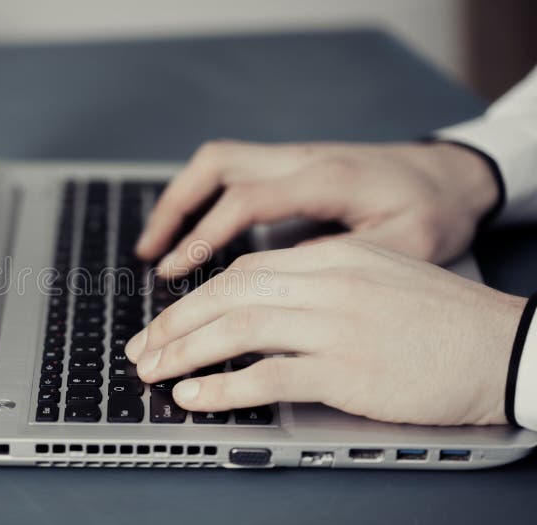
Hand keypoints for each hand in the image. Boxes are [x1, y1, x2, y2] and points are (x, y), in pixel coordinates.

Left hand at [125, 240, 524, 425]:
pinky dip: (223, 386)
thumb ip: (318, 281)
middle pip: (228, 296)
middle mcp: (328, 283)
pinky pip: (268, 375)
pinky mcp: (347, 371)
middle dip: (173, 324)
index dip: (194, 298)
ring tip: (153, 371)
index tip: (167, 321)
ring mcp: (336, 325)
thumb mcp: (376, 276)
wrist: (505, 344)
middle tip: (141, 349)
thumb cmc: (441, 318)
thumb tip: (260, 303)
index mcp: (332, 258)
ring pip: (238, 329)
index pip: (242, 271)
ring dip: (185, 352)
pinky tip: (196, 395)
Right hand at [135, 141, 498, 273]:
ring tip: (155, 244)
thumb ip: (342, 261)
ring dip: (180, 199)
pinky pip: (233, 173)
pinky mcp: (292, 167)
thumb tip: (280, 290)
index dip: (203, 236)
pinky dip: (203, 199)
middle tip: (148, 254)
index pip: (245, 200)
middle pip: (216, 165)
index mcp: (325, 179)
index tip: (171, 271)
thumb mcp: (404, 245)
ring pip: (218, 162)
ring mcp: (293, 159)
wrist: (452, 174)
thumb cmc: (433, 210)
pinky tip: (193, 231)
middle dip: (173, 208)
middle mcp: (300, 160)